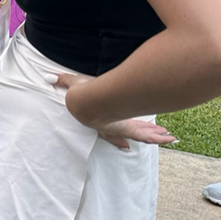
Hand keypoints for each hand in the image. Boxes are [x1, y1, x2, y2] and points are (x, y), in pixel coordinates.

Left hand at [51, 73, 178, 149]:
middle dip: (142, 134)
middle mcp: (114, 126)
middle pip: (130, 132)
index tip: (124, 142)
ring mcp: (123, 128)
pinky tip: (171, 138)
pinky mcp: (130, 127)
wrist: (88, 102)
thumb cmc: (80, 95)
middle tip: (154, 135)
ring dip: (153, 135)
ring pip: (141, 134)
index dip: (116, 135)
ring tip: (168, 137)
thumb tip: (49, 77)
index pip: (110, 129)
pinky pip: (147, 135)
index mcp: (101, 119)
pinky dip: (158, 137)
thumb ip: (63, 81)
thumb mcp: (73, 86)